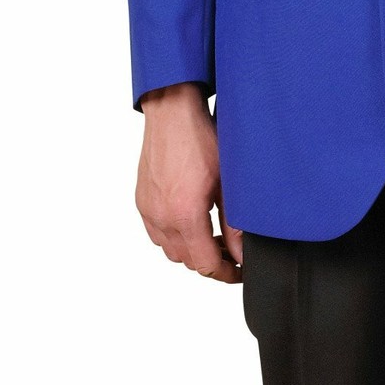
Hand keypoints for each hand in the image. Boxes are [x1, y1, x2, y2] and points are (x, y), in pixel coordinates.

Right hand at [136, 82, 242, 282]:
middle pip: (186, 260)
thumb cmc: (202, 138)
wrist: (173, 111)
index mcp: (185, 215)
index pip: (205, 264)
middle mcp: (161, 217)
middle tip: (231, 252)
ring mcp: (148, 209)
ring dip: (190, 249)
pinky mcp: (142, 199)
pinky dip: (173, 235)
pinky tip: (190, 219)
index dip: (225, 273)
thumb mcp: (228, 181)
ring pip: (169, 249)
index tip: (239, 271)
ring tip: (213, 236)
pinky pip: (156, 231)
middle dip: (210, 261)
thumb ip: (235, 223)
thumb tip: (242, 252)